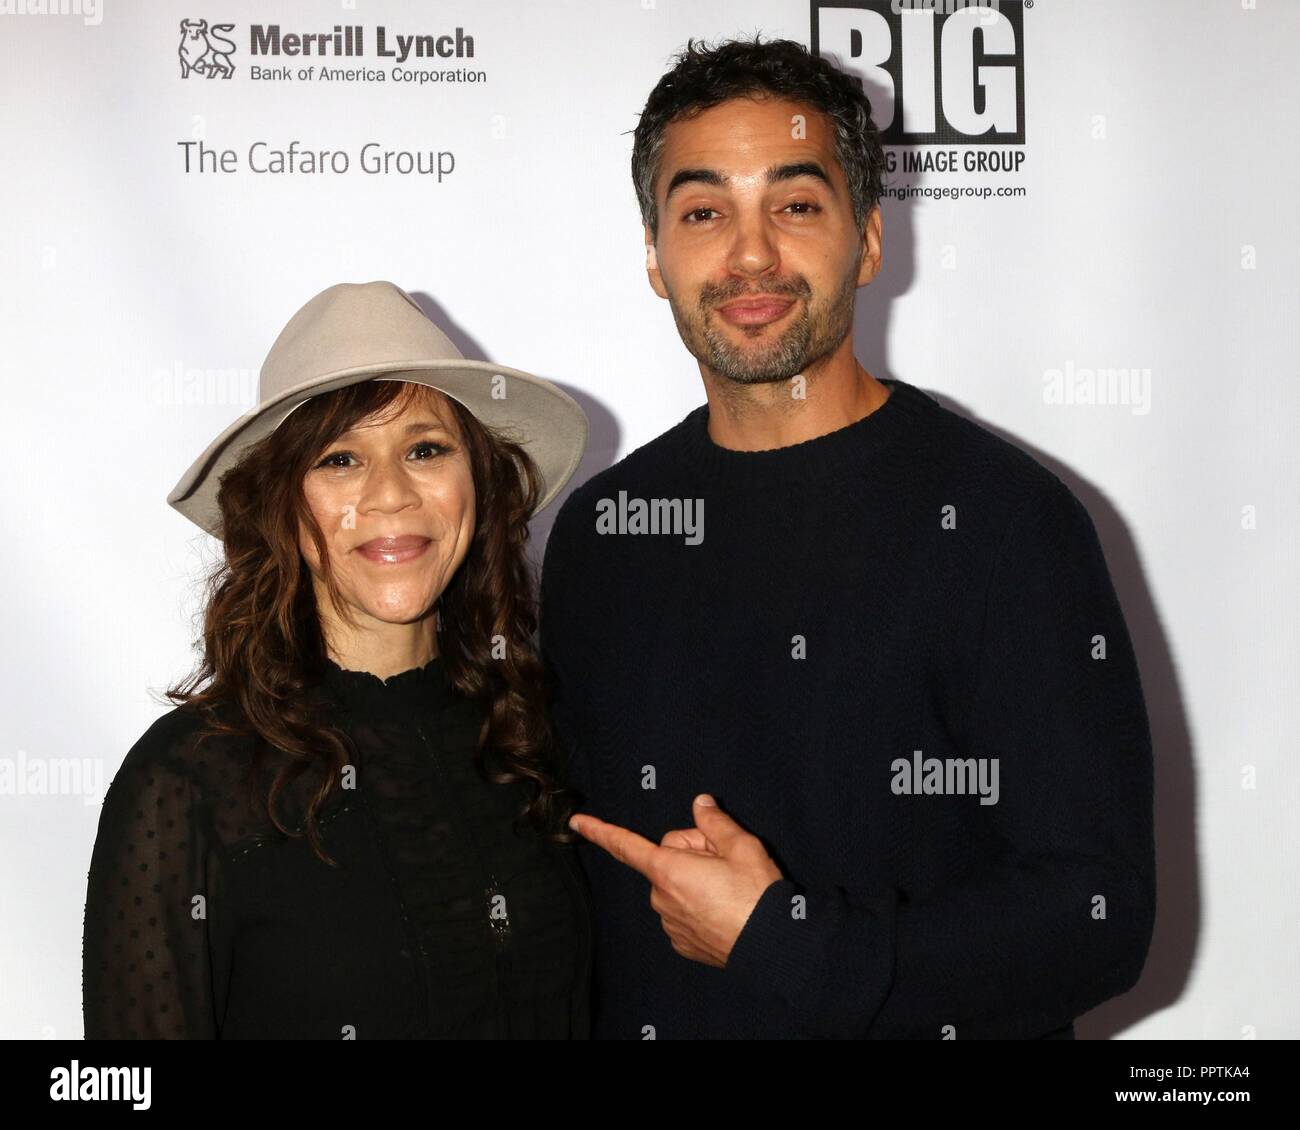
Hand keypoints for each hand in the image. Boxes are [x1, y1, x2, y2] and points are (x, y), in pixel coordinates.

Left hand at [569, 794, 782, 967]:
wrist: (772, 946)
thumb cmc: (756, 894)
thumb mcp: (741, 846)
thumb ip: (714, 821)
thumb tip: (700, 803)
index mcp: (668, 869)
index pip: (626, 845)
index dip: (600, 831)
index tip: (576, 822)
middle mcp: (660, 898)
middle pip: (667, 859)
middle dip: (692, 853)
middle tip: (725, 862)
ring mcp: (669, 923)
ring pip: (676, 886)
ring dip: (696, 881)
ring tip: (729, 889)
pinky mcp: (682, 943)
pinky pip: (683, 911)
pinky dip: (700, 905)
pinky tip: (724, 909)